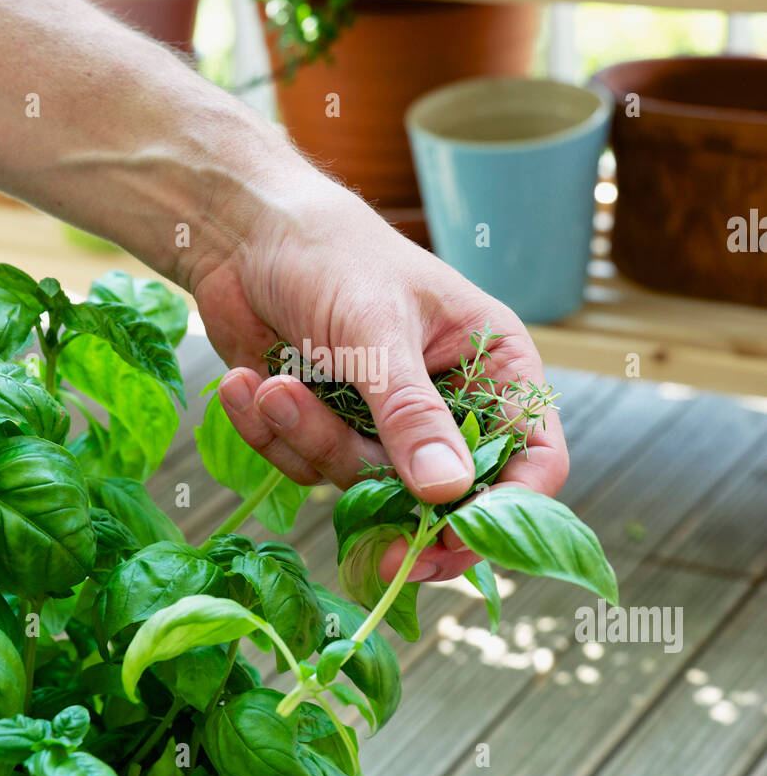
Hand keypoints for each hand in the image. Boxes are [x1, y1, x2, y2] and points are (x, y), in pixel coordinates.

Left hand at [188, 163, 567, 583]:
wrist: (242, 233)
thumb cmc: (330, 254)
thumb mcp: (376, 330)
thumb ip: (409, 413)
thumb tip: (448, 493)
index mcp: (493, 365)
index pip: (533, 460)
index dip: (501, 512)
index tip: (449, 542)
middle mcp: (448, 401)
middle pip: (441, 492)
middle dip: (377, 485)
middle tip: (339, 483)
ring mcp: (386, 422)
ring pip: (365, 484)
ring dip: (309, 439)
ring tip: (271, 385)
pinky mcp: (329, 431)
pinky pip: (308, 469)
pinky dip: (272, 435)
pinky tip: (244, 385)